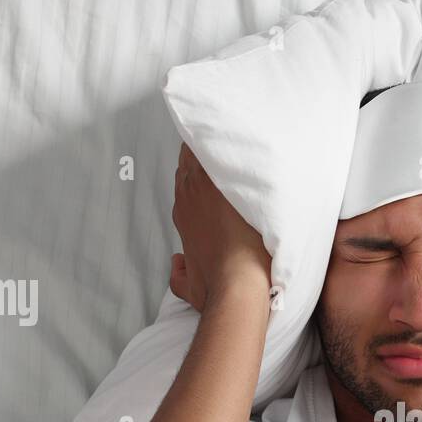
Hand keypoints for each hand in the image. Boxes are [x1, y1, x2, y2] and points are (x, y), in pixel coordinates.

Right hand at [170, 142, 272, 314]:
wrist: (236, 284)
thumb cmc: (215, 289)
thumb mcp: (190, 288)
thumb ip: (180, 275)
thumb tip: (177, 264)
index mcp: (185, 215)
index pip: (187, 183)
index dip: (201, 176)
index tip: (216, 175)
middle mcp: (189, 197)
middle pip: (193, 163)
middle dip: (212, 157)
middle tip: (232, 152)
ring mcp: (204, 186)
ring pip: (204, 151)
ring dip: (221, 147)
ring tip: (240, 136)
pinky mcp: (223, 180)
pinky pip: (221, 149)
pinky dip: (232, 141)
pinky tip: (245, 133)